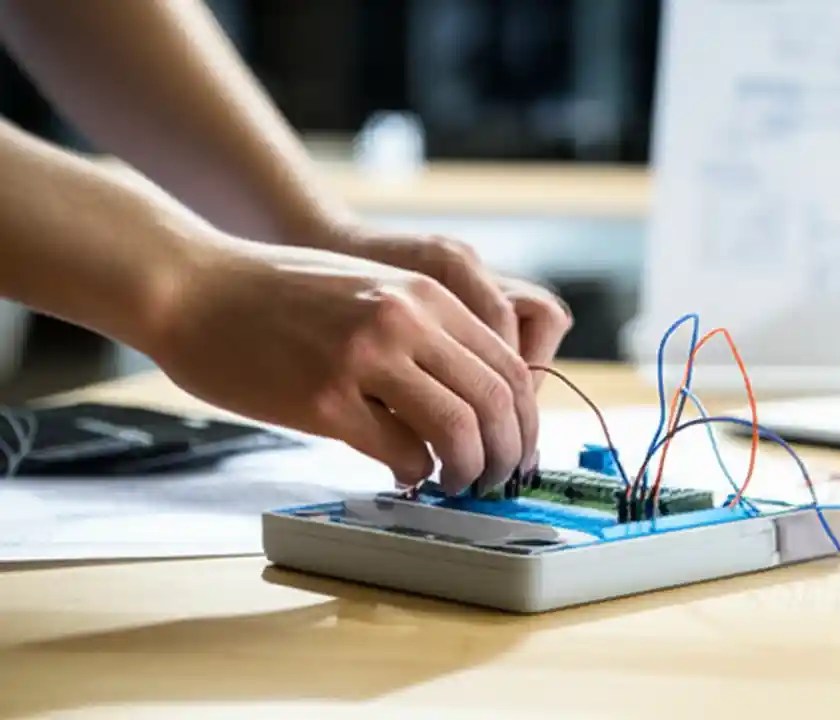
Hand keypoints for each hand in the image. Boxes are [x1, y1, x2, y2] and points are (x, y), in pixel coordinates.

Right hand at [148, 236, 537, 493]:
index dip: (525, 420)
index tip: (519, 450)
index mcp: (423, 293)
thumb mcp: (369, 292)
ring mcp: (364, 358)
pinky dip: (417, 473)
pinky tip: (408, 476)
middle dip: (508, 453)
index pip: (508, 365)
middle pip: (496, 401)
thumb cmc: (277, 296)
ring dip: (469, 470)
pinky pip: (399, 450)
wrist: (193, 287)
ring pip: (458, 429)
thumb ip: (424, 334)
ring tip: (459, 485)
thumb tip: (471, 400)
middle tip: (499, 481)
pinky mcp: (323, 398)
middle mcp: (404, 319)